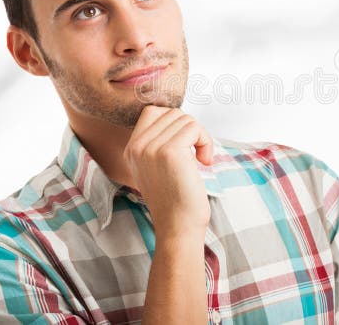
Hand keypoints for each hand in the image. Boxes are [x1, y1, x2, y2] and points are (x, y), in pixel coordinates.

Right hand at [123, 106, 213, 238]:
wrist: (178, 227)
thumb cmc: (176, 200)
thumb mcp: (157, 167)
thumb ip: (159, 143)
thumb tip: (179, 118)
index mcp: (131, 149)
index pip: (152, 111)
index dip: (175, 123)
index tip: (186, 145)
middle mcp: (137, 146)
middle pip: (172, 113)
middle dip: (191, 130)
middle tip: (197, 154)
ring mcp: (151, 148)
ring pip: (185, 119)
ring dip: (201, 137)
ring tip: (201, 160)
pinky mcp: (170, 152)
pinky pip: (194, 128)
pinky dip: (206, 141)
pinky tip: (205, 161)